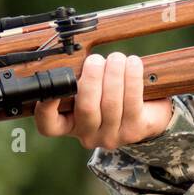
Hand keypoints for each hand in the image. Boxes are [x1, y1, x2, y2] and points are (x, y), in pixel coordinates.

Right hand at [34, 52, 173, 149]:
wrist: (148, 112)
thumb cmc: (112, 94)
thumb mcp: (91, 88)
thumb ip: (79, 79)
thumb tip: (75, 60)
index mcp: (70, 125)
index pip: (49, 125)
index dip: (46, 108)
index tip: (54, 85)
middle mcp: (88, 135)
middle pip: (86, 108)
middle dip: (92, 78)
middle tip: (96, 60)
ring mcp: (112, 136)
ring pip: (111, 103)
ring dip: (114, 74)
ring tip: (117, 58)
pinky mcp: (134, 130)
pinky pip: (132, 101)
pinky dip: (132, 78)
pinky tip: (132, 64)